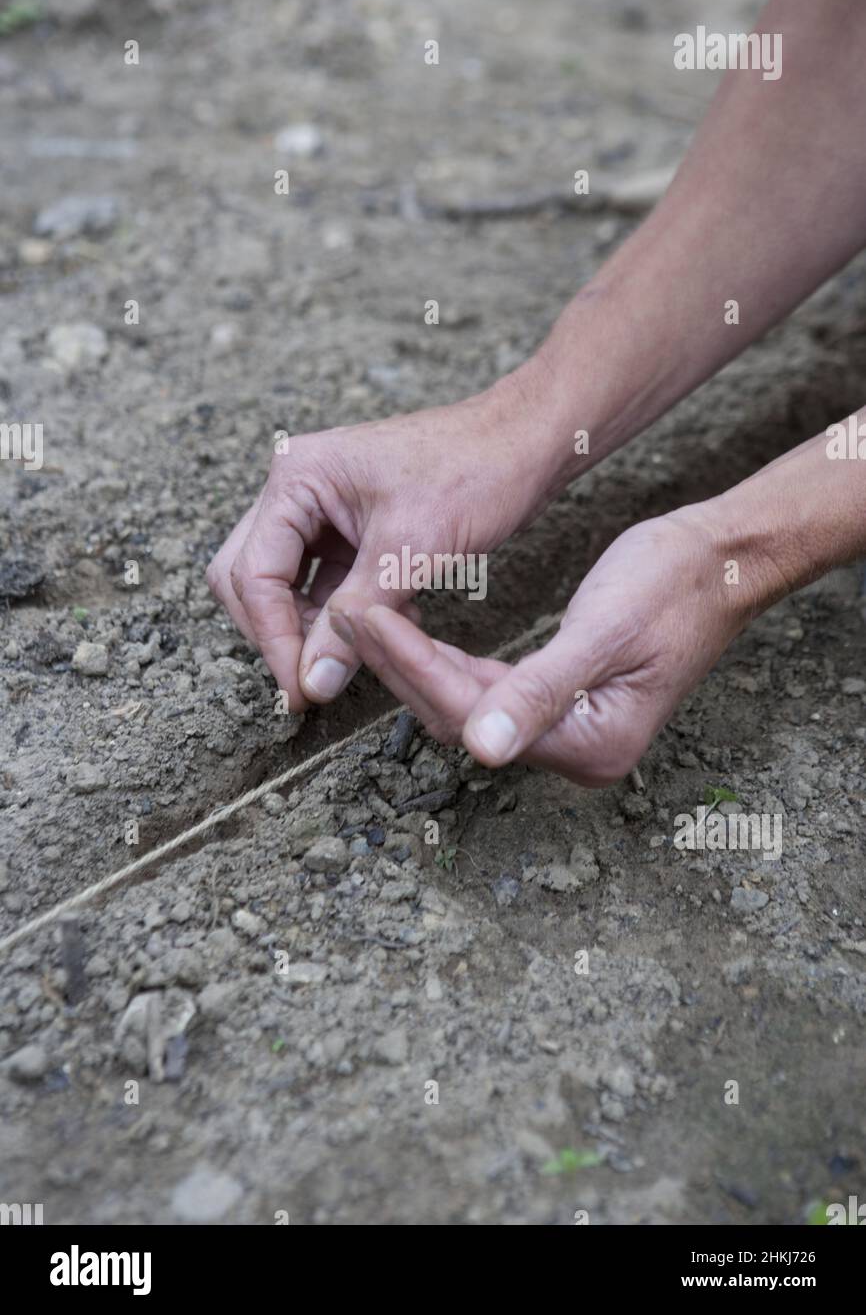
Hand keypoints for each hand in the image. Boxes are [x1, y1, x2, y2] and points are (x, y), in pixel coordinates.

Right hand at [205, 365, 560, 709]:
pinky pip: (324, 583)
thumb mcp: (410, 550)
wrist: (528, 442)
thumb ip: (353, 616)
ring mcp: (322, 509)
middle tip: (309, 686)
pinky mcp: (350, 529)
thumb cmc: (476, 472)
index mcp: (298, 477)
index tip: (301, 690)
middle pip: (251, 577)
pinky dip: (339, 617)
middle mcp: (297, 488)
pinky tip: (374, 640)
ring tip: (344, 668)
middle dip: (276, 632)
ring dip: (308, 628)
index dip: (272, 637)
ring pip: (284, 585)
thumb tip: (312, 680)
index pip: (254, 572)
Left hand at [329, 506, 754, 784]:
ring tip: (363, 620)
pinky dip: (446, 663)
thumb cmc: (673, 586)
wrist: (720, 563)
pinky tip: (411, 637)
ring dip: (415, 663)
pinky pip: (488, 691)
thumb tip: (483, 748)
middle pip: (462, 718)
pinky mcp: (561, 706)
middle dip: (400, 666)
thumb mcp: (606, 632)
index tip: (366, 617)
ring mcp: (567, 733)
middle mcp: (575, 752)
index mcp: (589, 745)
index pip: (474, 714)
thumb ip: (542, 690)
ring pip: (467, 705)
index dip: (413, 666)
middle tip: (345, 616)